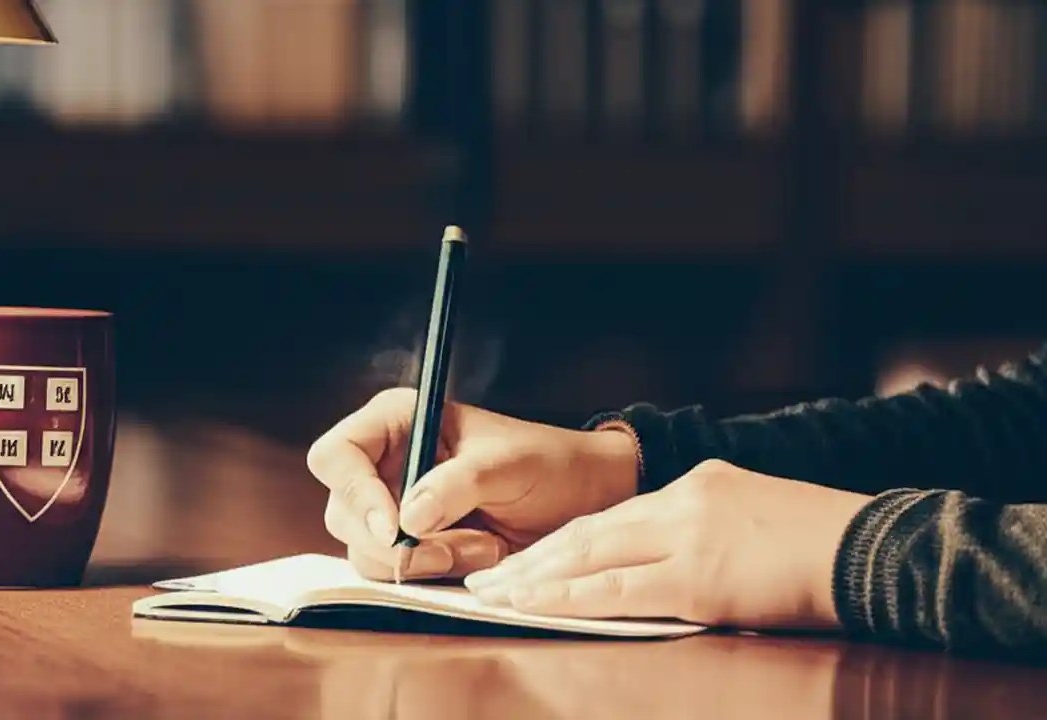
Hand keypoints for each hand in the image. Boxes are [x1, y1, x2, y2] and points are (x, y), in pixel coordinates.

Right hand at [306, 389, 637, 581]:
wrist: (582, 502)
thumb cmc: (547, 463)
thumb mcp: (506, 464)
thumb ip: (455, 484)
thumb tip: (407, 519)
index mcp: (397, 422)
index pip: (338, 455)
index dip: (355, 493)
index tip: (395, 528)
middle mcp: (385, 464)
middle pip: (344, 513)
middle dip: (396, 542)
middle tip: (455, 548)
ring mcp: (393, 508)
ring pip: (367, 551)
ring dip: (424, 561)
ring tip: (485, 547)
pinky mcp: (411, 546)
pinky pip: (395, 573)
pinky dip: (433, 575)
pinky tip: (479, 557)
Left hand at [463, 459, 872, 629]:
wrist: (873, 548)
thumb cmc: (823, 543)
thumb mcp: (754, 517)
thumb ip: (704, 530)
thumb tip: (669, 559)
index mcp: (694, 486)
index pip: (610, 516)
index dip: (561, 541)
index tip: (524, 559)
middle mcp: (681, 502)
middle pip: (587, 529)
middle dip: (531, 558)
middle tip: (485, 576)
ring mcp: (687, 536)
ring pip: (590, 555)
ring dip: (535, 578)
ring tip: (493, 594)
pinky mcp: (698, 577)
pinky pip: (619, 589)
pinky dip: (571, 597)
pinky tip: (536, 605)